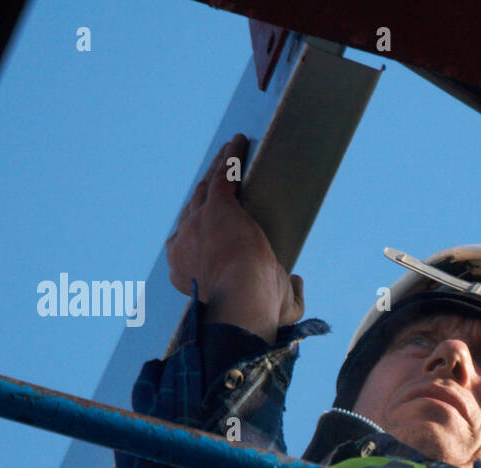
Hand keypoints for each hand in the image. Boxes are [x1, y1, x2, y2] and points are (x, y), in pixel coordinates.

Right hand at [165, 133, 303, 341]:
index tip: (215, 223)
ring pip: (206, 187)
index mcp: (183, 269)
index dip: (201, 230)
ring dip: (219, 168)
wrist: (243, 300)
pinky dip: (231, 159)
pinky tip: (239, 143)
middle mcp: (182, 243)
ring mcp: (197, 222)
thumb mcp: (272, 308)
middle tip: (223, 178)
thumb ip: (286, 296)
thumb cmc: (255, 311)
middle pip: (195, 208)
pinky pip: (222, 175)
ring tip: (231, 153)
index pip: (192, 242)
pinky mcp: (217, 206)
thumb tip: (297, 281)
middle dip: (206, 192)